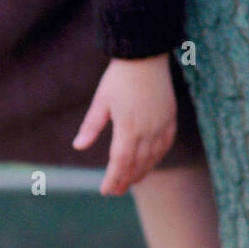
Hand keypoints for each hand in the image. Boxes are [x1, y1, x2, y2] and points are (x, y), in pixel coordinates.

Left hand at [72, 54, 176, 195]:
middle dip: (126, 180)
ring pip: (153, 157)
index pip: (120, 162)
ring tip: (131, 181)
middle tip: (116, 191)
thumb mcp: (101, 101)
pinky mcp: (170, 118)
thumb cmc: (119, 78)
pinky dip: (157, 157)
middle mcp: (147, 130)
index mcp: (127, 127)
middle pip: (137, 164)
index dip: (113, 179)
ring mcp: (161, 125)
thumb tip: (78, 146)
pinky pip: (165, 145)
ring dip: (142, 172)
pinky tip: (150, 162)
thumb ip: (91, 126)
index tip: (106, 190)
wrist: (145, 56)